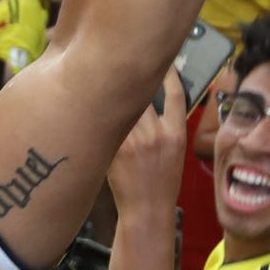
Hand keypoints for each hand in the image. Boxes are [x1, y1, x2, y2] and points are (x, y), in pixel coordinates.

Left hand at [111, 69, 192, 209]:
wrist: (148, 210)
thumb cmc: (162, 183)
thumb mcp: (175, 152)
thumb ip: (166, 126)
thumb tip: (152, 100)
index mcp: (177, 134)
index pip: (176, 94)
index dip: (170, 73)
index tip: (164, 59)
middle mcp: (157, 134)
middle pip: (143, 94)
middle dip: (132, 78)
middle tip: (123, 62)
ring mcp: (135, 142)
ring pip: (122, 105)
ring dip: (112, 92)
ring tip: (103, 77)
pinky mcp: (115, 150)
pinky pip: (107, 124)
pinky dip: (100, 114)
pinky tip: (93, 104)